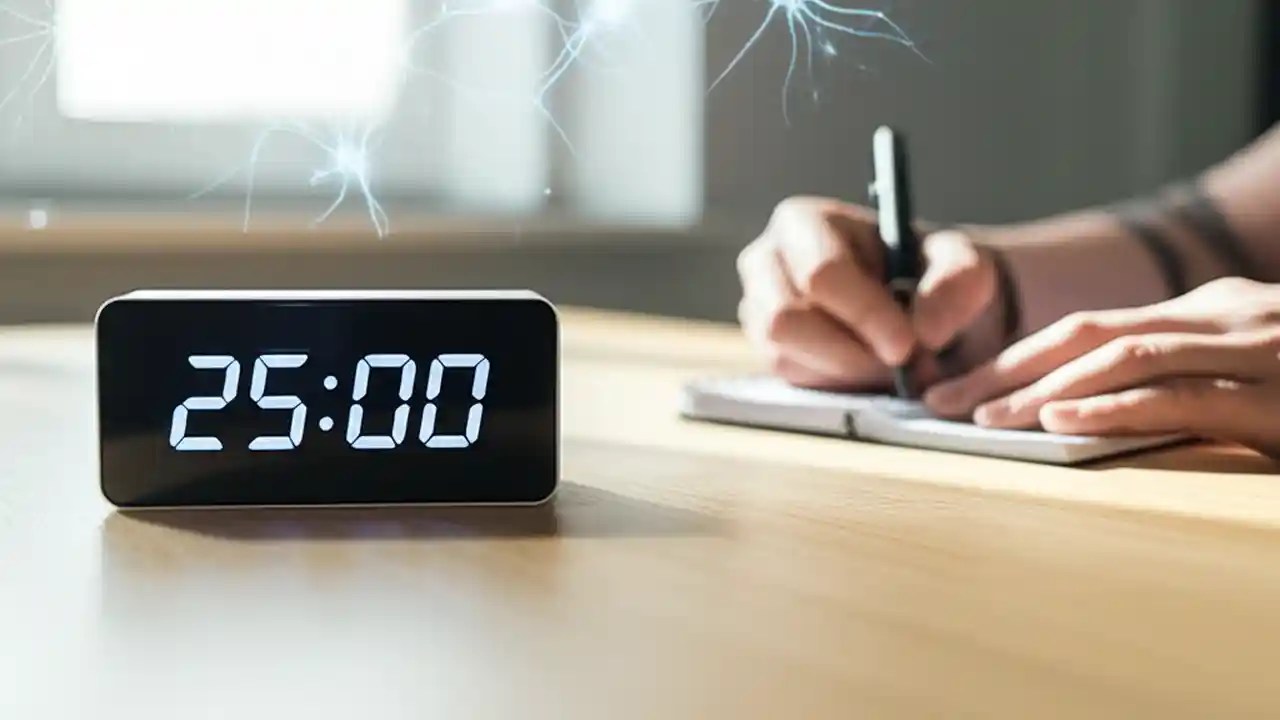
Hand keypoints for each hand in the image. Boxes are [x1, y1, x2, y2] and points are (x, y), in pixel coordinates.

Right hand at [737, 196, 1000, 388]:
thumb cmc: (933, 275)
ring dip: (845, 372)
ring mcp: (758, 309)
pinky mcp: (765, 351)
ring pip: (784, 356)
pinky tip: (868, 370)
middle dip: (849, 352)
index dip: (863, 313)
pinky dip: (836, 384)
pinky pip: (790, 380)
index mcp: (803, 222)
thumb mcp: (963, 266)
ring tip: (890, 367)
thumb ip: (957, 284)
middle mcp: (766, 262)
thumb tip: (926, 330)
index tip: (908, 345)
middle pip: (784, 320)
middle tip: (900, 366)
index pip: (820, 272)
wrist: (922, 309)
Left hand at [925, 278, 1279, 455]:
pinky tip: (1060, 421)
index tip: (959, 388)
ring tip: (985, 416)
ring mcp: (1247, 352)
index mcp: (1204, 312)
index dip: (1016, 360)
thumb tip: (1090, 404)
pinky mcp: (1271, 399)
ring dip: (1044, 388)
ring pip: (1122, 359)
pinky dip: (1112, 407)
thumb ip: (1181, 375)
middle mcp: (1219, 319)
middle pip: (1087, 337)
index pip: (1089, 331)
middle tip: (942, 402)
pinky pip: (1176, 398)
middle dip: (1006, 370)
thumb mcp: (1247, 368)